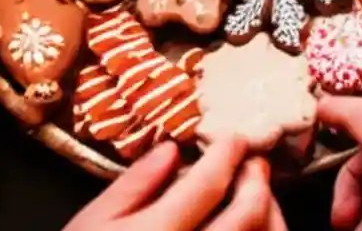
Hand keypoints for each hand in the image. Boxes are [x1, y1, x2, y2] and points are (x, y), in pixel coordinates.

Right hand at [64, 139, 286, 230]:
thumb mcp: (93, 221)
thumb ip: (134, 185)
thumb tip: (171, 151)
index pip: (207, 184)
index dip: (227, 154)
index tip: (233, 139)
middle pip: (247, 214)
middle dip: (257, 181)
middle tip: (254, 163)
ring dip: (268, 214)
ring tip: (259, 198)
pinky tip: (249, 229)